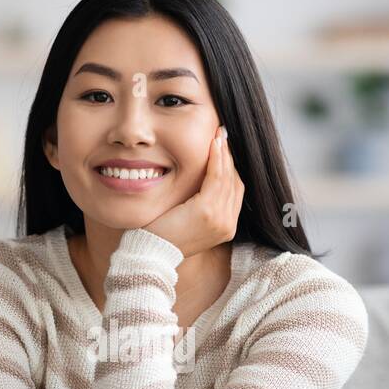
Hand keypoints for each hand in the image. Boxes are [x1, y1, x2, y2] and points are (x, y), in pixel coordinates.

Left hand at [142, 125, 243, 257]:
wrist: (152, 253)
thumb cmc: (164, 236)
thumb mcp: (189, 221)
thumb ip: (201, 206)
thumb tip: (202, 182)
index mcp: (226, 228)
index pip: (235, 191)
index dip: (230, 168)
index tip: (223, 149)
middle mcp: (228, 225)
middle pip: (235, 182)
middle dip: (229, 157)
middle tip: (222, 135)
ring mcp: (220, 219)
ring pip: (227, 178)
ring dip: (224, 153)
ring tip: (218, 135)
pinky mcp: (207, 212)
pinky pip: (216, 178)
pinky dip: (216, 159)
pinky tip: (213, 145)